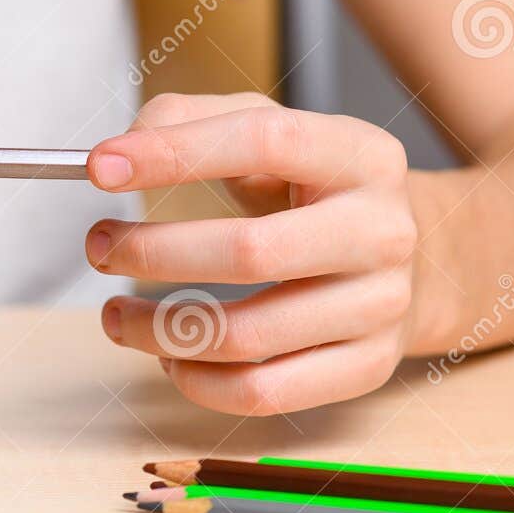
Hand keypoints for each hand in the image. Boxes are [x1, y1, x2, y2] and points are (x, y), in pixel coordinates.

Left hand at [85, 92, 418, 414]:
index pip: (263, 142)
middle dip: (151, 252)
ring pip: (245, 335)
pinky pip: (262, 392)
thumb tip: (118, 154)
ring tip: (116, 314)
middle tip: (99, 246)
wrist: (415, 257)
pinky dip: (196, 380)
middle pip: (249, 251)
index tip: (98, 168)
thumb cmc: (313, 191)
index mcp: (361, 155)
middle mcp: (382, 230)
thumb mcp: (267, 132)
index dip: (173, 154)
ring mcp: (381, 305)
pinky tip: (171, 354)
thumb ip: (188, 120)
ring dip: (157, 329)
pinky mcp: (368, 366)